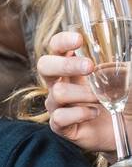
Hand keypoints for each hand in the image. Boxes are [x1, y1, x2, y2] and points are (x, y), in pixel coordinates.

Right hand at [39, 31, 115, 156]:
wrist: (129, 126)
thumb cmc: (126, 97)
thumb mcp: (125, 75)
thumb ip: (119, 63)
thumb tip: (122, 54)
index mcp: (72, 67)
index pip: (56, 47)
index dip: (62, 41)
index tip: (79, 40)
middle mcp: (60, 83)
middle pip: (44, 66)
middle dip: (65, 65)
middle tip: (89, 67)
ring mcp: (58, 104)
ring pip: (57, 93)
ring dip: (83, 94)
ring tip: (101, 98)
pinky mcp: (60, 126)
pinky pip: (59, 117)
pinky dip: (80, 114)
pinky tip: (94, 113)